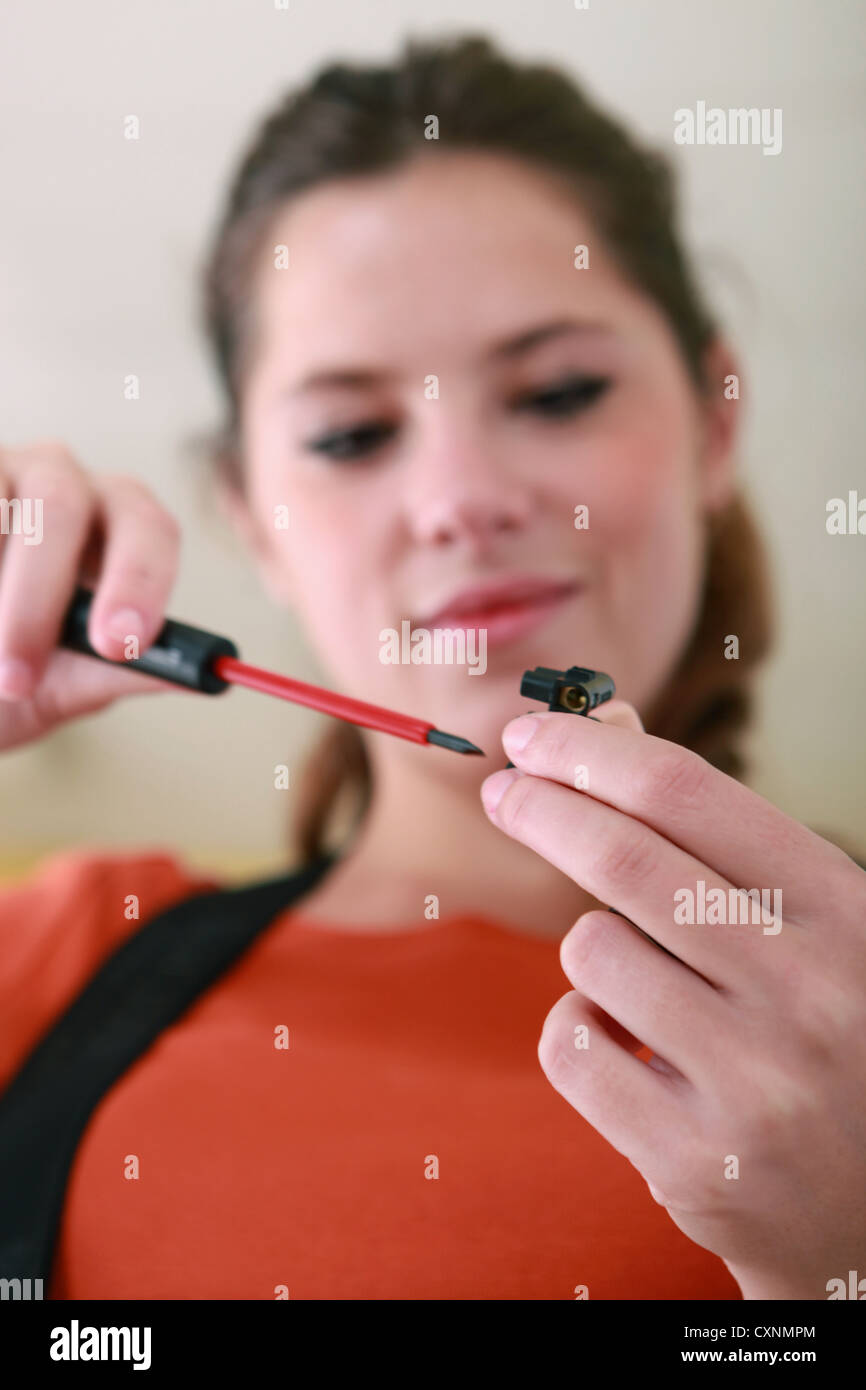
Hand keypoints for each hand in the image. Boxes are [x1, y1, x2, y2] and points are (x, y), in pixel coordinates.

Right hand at [0, 440, 181, 750]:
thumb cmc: (13, 664)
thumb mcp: (67, 680)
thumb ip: (125, 672)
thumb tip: (204, 676)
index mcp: (121, 523)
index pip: (151, 530)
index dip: (139, 581)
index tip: (119, 643)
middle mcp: (65, 482)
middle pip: (64, 509)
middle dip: (38, 601)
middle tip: (19, 675)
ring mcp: (3, 469)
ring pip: (2, 516)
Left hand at [480, 700, 865, 1299]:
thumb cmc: (832, 1033)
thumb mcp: (808, 922)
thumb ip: (713, 833)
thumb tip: (608, 724)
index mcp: (842, 911)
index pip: (687, 794)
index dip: (591, 750)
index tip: (532, 734)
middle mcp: (809, 990)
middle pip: (622, 856)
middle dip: (541, 806)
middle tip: (506, 791)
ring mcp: (755, 1083)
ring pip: (592, 950)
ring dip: (592, 948)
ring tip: (641, 982)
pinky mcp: (697, 1162)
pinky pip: (570, 1045)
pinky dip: (576, 1027)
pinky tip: (623, 1046)